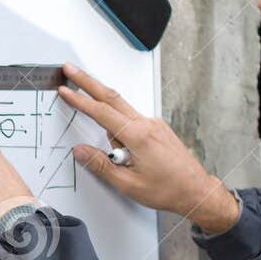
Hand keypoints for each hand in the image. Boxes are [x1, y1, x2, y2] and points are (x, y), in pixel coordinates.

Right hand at [59, 64, 239, 233]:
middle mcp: (147, 124)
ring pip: (122, 110)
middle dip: (88, 82)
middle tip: (71, 69)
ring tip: (110, 141)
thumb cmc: (168, 189)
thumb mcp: (128, 184)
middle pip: (111, 97)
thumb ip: (101, 165)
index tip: (65, 91)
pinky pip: (132, 122)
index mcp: (138, 136)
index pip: (102, 113)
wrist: (195, 190)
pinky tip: (126, 153)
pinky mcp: (157, 128)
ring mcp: (153, 124)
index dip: (80, 100)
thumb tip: (80, 151)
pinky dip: (121, 129)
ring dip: (104, 109)